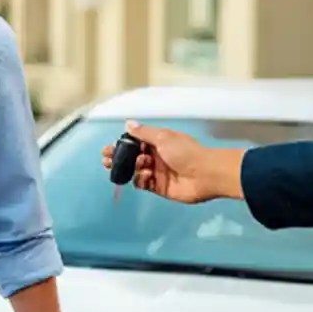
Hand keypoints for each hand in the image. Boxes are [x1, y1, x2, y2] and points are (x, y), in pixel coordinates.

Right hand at [100, 120, 244, 202]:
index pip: (135, 142)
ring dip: (131, 169)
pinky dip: (141, 180)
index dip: (121, 145)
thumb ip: (143, 133)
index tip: (108, 148)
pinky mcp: (160, 187)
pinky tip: (145, 176)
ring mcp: (158, 173)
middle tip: (107, 160)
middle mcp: (157, 157)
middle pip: (132, 158)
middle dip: (119, 159)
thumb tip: (128, 123)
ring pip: (136, 171)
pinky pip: (143, 184)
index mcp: (158, 142)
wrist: (205, 174)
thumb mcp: (163, 137)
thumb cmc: (186, 152)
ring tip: (137, 166)